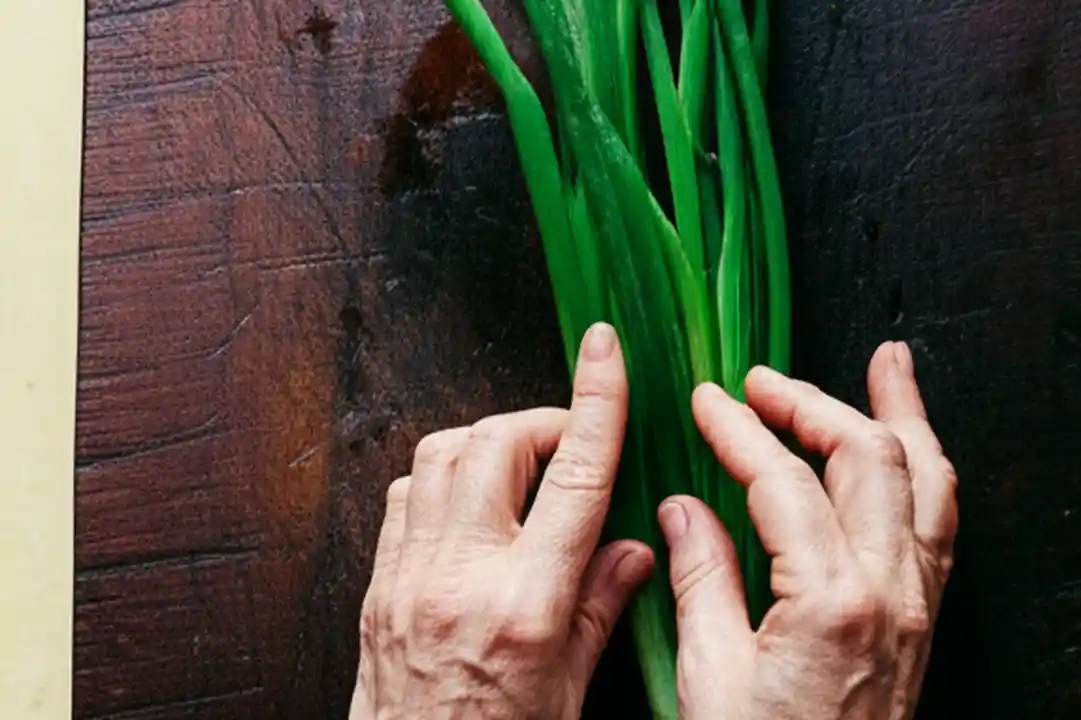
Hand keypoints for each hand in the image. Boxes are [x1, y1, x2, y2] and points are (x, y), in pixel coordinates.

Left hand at [350, 324, 654, 719]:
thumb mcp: (571, 691)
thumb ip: (601, 607)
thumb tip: (633, 548)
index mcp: (526, 604)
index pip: (574, 477)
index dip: (596, 401)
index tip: (606, 351)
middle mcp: (462, 575)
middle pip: (497, 442)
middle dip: (540, 424)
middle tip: (569, 449)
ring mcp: (410, 574)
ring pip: (441, 452)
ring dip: (488, 442)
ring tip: (521, 472)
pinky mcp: (378, 583)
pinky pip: (404, 493)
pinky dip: (441, 475)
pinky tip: (469, 503)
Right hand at [663, 342, 957, 719]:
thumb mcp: (711, 679)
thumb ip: (702, 579)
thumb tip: (683, 508)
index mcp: (832, 602)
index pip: (784, 481)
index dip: (740, 431)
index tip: (707, 404)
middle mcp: (891, 592)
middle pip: (868, 457)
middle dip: (811, 404)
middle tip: (760, 383)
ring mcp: (917, 603)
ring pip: (928, 479)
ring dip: (901, 415)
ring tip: (889, 364)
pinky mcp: (922, 618)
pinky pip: (940, 521)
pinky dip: (925, 468)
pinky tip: (908, 445)